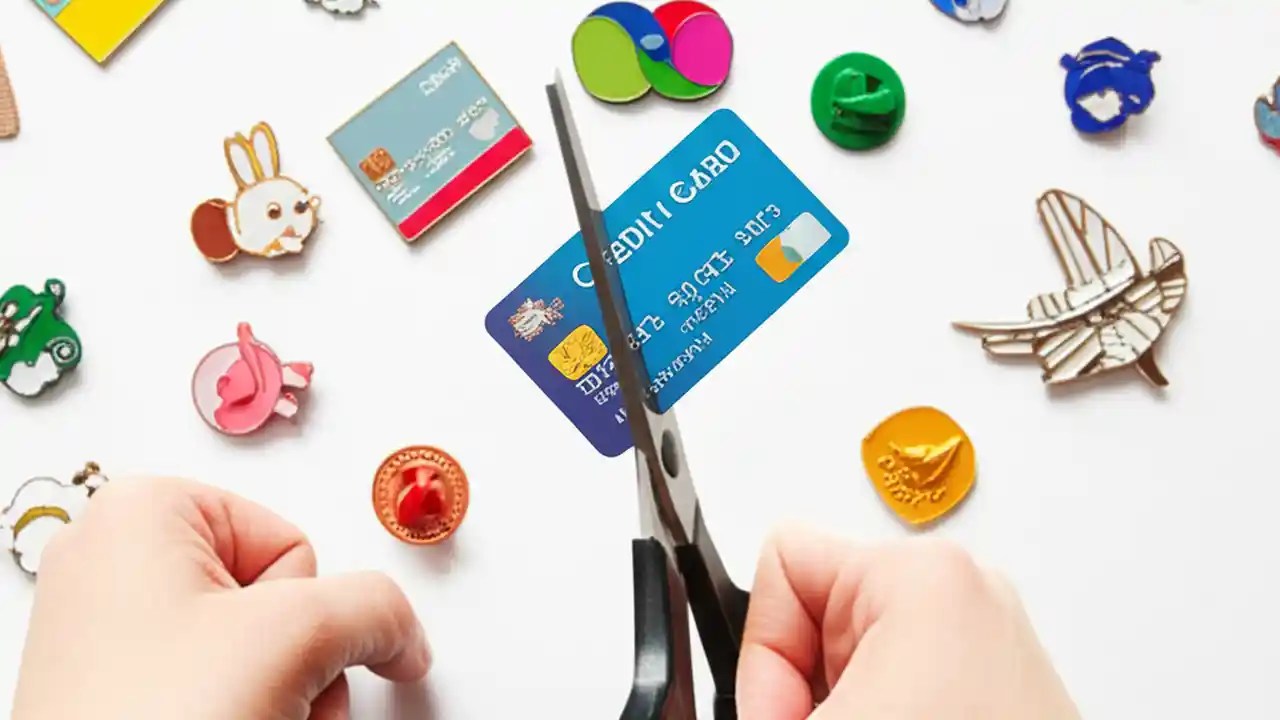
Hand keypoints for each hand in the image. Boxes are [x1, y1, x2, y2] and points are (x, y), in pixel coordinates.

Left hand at [12, 477, 429, 719]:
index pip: (293, 541)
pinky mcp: (119, 697)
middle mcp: (116, 566)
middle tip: (261, 696)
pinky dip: (247, 716)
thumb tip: (403, 633)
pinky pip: (222, 691)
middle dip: (297, 663)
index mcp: (143, 512)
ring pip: (256, 657)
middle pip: (277, 600)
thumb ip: (377, 608)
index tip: (274, 646)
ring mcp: (112, 638)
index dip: (304, 605)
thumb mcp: (299, 635)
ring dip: (282, 701)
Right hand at [737, 526, 1079, 719]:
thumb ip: (744, 703)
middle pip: (823, 612)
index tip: (789, 715)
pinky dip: (895, 719)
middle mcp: (970, 597)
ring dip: (853, 710)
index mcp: (921, 577)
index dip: (763, 652)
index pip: (782, 562)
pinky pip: (916, 685)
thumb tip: (733, 707)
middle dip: (810, 690)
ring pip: (866, 657)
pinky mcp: (1012, 695)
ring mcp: (999, 647)